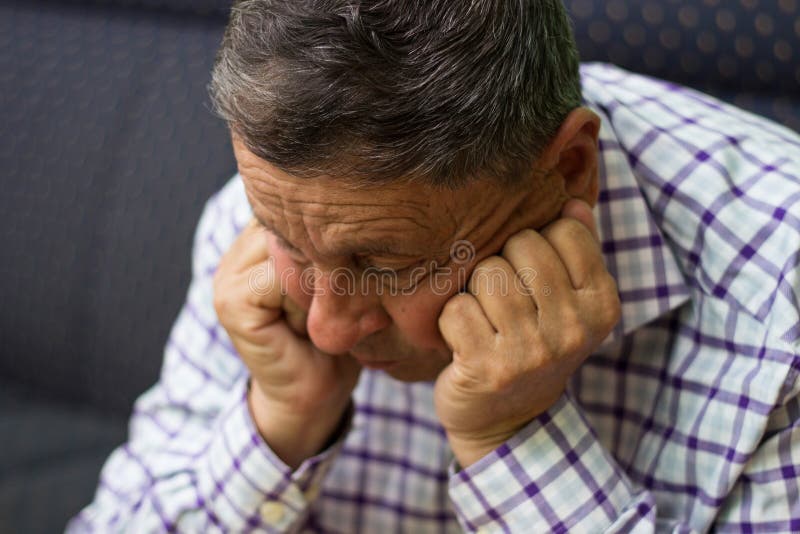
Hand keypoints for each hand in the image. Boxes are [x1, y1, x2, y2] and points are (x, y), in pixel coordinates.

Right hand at [213, 218, 360, 468]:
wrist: (313, 396)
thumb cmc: (336, 335)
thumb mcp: (341, 280)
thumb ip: (335, 245)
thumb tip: (366, 207)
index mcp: (264, 237)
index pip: (306, 210)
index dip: (340, 239)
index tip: (369, 270)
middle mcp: (239, 249)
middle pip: (299, 227)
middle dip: (334, 261)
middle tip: (359, 301)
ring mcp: (228, 274)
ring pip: (292, 250)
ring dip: (324, 283)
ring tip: (336, 317)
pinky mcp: (232, 301)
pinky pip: (282, 278)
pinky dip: (309, 302)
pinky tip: (316, 328)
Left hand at [435, 199, 619, 466]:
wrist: (508, 419)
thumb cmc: (534, 344)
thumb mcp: (567, 301)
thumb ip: (576, 249)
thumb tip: (572, 201)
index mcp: (601, 304)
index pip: (564, 230)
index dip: (537, 243)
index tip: (533, 275)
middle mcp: (574, 328)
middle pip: (522, 245)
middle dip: (503, 262)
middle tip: (504, 299)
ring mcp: (532, 351)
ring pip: (488, 273)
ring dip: (475, 291)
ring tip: (486, 317)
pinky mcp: (489, 368)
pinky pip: (456, 308)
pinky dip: (451, 319)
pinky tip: (465, 339)